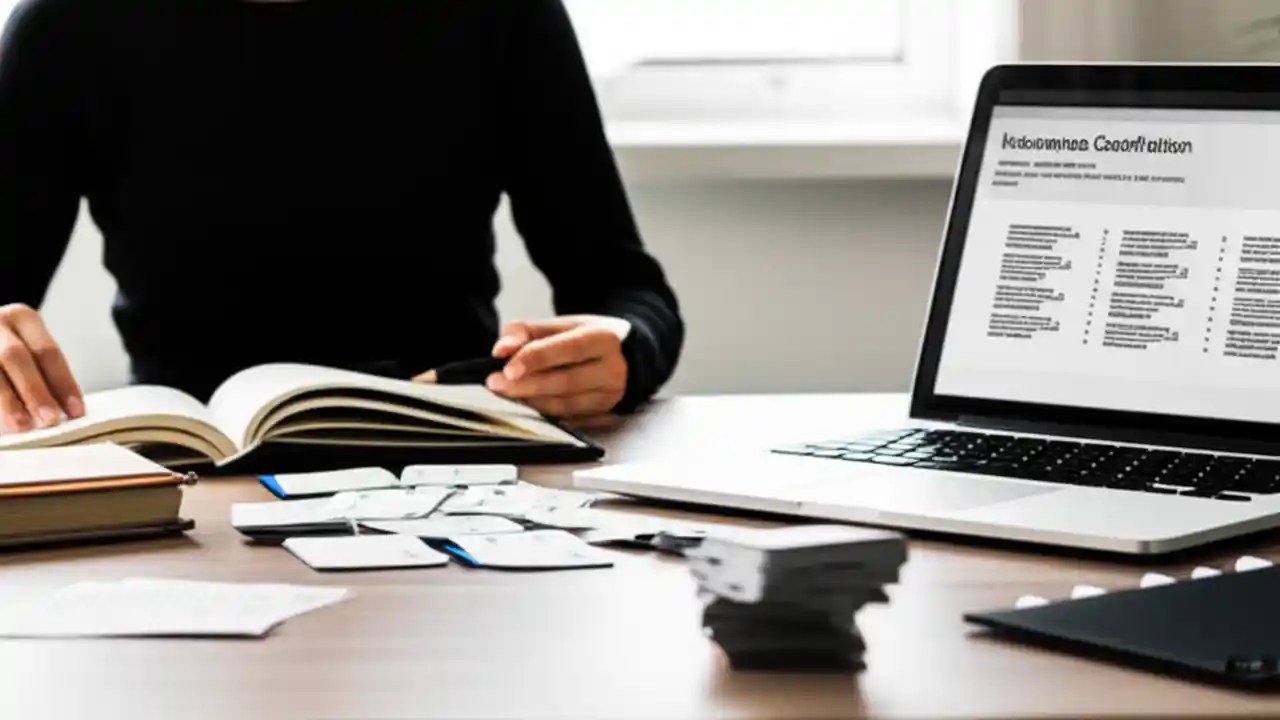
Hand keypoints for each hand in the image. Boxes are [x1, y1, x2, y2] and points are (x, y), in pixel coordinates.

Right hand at [0, 304, 83, 432]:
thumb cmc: (11, 355)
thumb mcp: (28, 350)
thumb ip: (41, 374)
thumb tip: (61, 410)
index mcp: (22, 318)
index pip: (47, 352)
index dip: (63, 383)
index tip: (76, 412)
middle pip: (16, 357)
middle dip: (34, 390)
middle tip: (50, 420)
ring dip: (7, 401)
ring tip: (22, 426)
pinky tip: (3, 422)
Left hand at [485, 315, 630, 425]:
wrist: (625, 357)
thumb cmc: (587, 338)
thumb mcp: (561, 324)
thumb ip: (526, 332)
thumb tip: (501, 349)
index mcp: (604, 339)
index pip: (570, 349)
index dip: (537, 359)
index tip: (508, 367)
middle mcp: (612, 369)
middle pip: (566, 381)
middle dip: (527, 385)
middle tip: (496, 383)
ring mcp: (609, 396)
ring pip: (565, 405)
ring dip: (530, 401)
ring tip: (505, 392)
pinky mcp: (602, 415)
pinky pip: (567, 418)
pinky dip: (542, 412)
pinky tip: (525, 404)